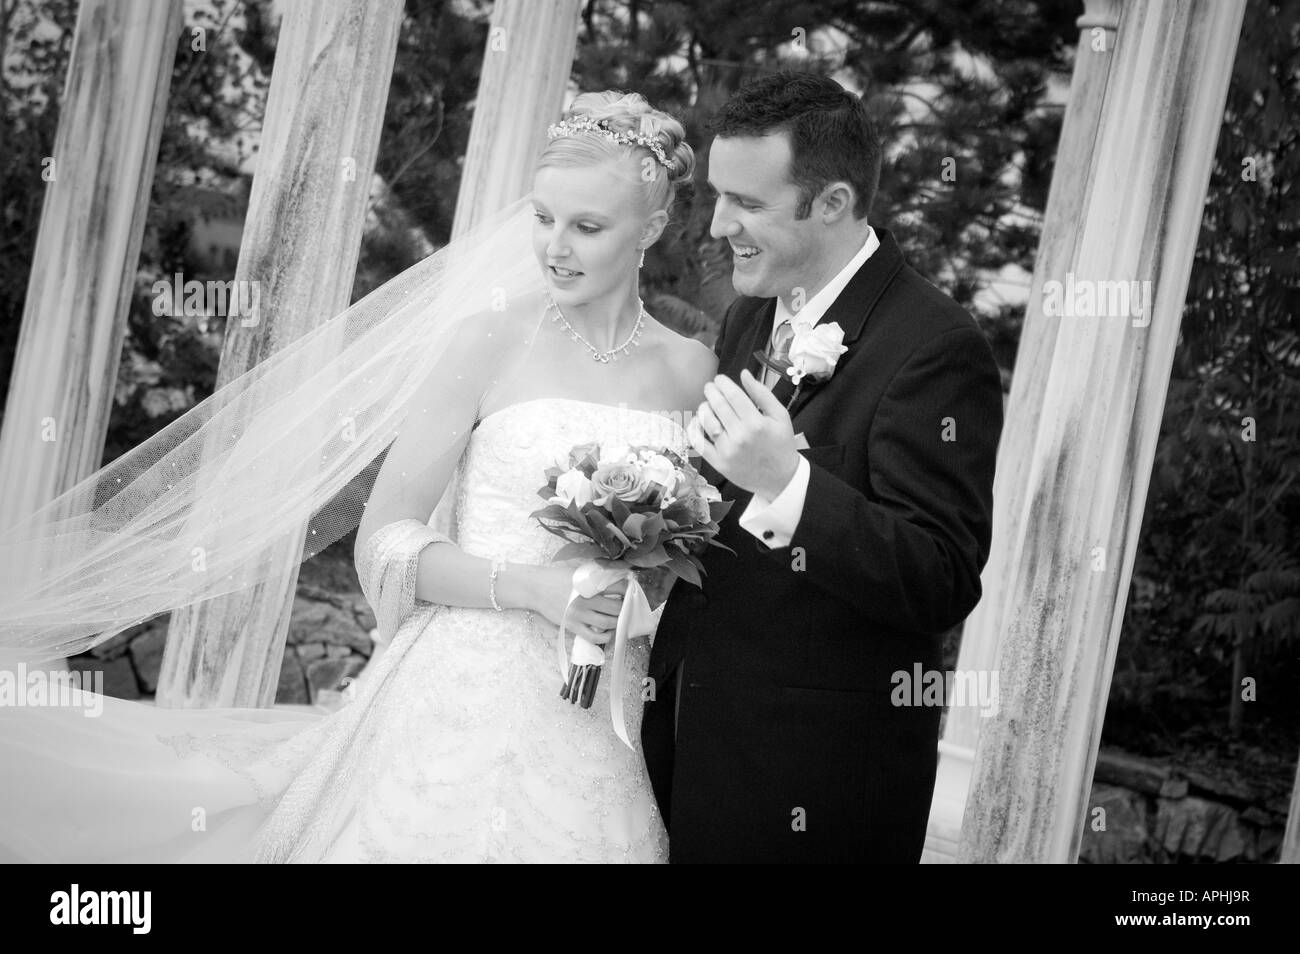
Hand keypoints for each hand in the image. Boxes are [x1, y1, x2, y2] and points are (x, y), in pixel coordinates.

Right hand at [528, 565, 626, 644]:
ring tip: (618, 619)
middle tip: (627, 608)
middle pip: (617, 607)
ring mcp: (579, 614)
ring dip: (618, 622)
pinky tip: (608, 632)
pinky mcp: (572, 626)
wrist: (536, 588)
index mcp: (590, 583)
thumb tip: (620, 574)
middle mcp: (586, 599)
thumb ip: (597, 574)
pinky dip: (605, 637)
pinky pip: (594, 637)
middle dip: (625, 608)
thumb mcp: (579, 572)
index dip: (628, 590)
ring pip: (608, 623)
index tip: (630, 592)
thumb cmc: (558, 578)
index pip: (619, 587)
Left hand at [688, 369, 799, 499]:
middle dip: (711, 391)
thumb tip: (744, 374)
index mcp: (756, 423)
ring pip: (707, 421)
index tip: (720, 379)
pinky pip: (699, 443)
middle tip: (710, 387)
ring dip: (703, 407)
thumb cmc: (781, 445)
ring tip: (707, 404)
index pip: (732, 395)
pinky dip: (694, 429)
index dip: (723, 383)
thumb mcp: (780, 416)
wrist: (781, 479)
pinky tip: (698, 421)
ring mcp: (727, 450)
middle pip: (718, 405)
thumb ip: (762, 393)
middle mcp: (740, 436)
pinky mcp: (719, 463)